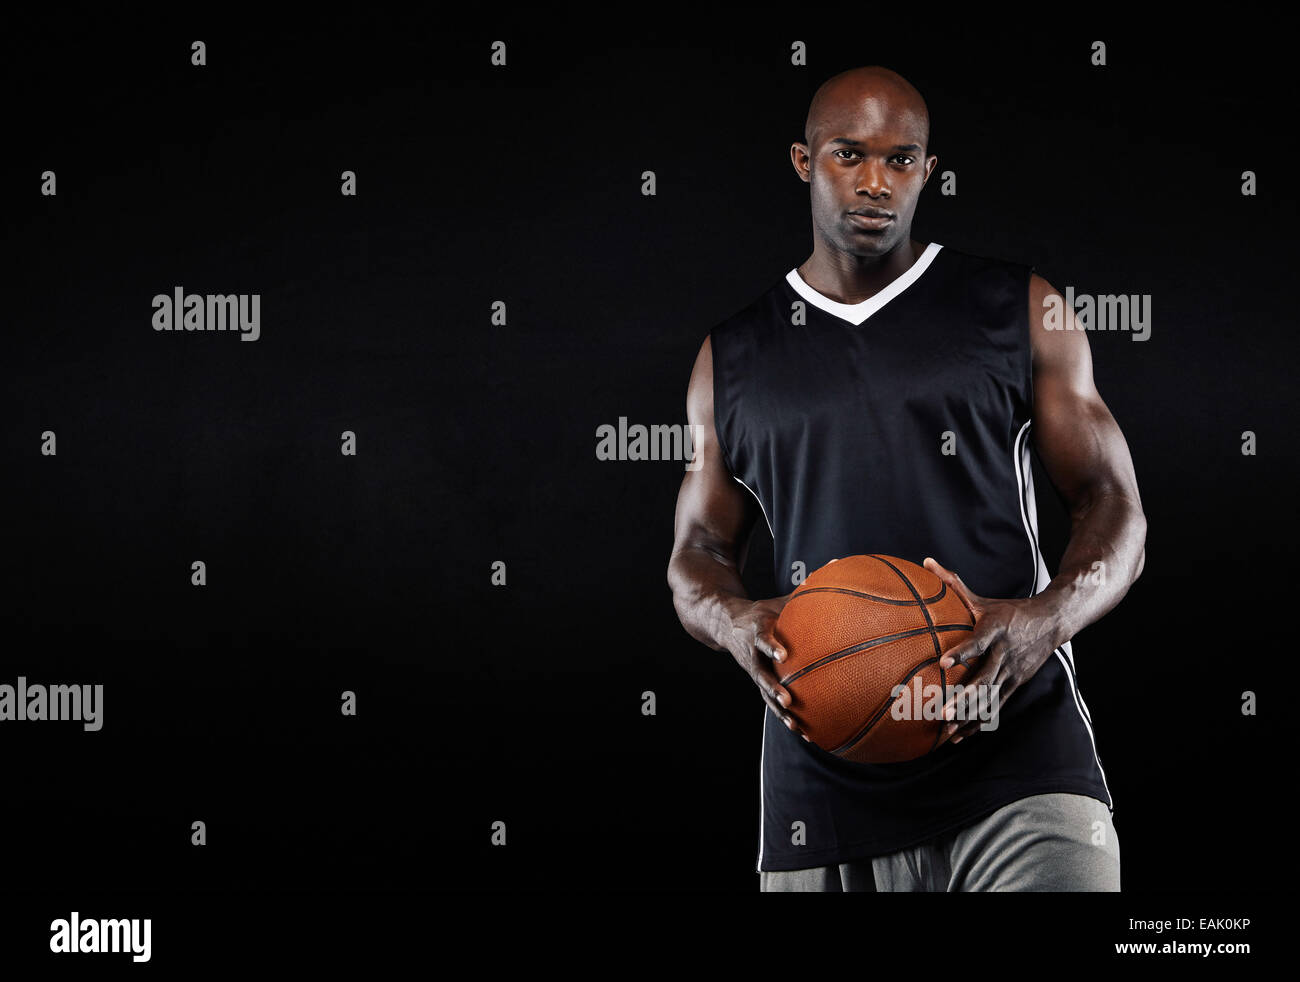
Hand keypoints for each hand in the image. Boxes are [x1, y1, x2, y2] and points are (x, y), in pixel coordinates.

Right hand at [723, 593, 809, 740]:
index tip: (782, 655)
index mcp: (756, 631)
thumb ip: (804, 590)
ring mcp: (753, 671)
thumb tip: (835, 565)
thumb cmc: (761, 612)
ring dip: (778, 710)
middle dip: (773, 688)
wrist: (725, 624)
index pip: (762, 640)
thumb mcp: (777, 600)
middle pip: (761, 674)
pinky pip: (770, 701)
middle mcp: (752, 654)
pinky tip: (803, 732)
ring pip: (764, 693)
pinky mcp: (757, 682)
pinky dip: (784, 717)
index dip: (771, 647)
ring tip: (794, 725)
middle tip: (788, 700)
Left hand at [922, 557, 1064, 745]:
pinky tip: (962, 735)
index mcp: (996, 629)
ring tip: (948, 731)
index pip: (978, 641)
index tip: (942, 662)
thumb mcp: (983, 598)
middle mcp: (1005, 653)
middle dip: (964, 697)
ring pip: (991, 697)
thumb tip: (925, 561)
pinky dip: (980, 721)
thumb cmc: (1008, 610)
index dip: (962, 652)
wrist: (1052, 622)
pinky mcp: (1016, 683)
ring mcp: (1013, 671)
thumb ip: (953, 583)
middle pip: (985, 678)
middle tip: (942, 711)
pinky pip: (997, 705)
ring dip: (970, 715)